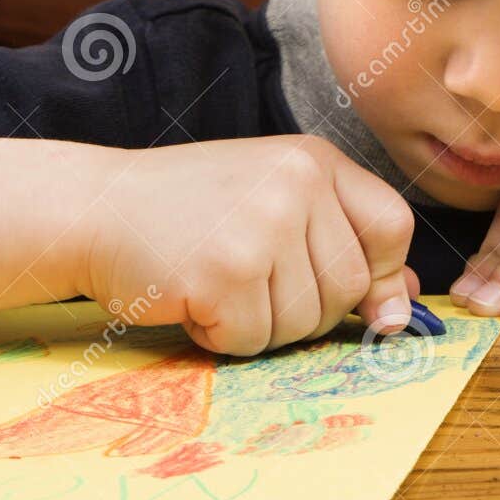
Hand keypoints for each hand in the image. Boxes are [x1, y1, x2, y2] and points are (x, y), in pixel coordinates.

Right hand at [78, 135, 419, 355]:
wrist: (96, 209)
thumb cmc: (187, 210)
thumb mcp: (272, 202)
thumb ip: (339, 242)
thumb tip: (403, 306)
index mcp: (313, 160)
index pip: (391, 226)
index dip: (383, 275)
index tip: (362, 303)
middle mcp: (296, 184)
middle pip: (348, 288)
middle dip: (304, 310)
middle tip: (249, 284)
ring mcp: (262, 226)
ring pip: (303, 322)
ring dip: (258, 324)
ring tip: (215, 282)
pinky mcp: (225, 272)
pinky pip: (252, 339)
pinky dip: (220, 336)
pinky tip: (190, 296)